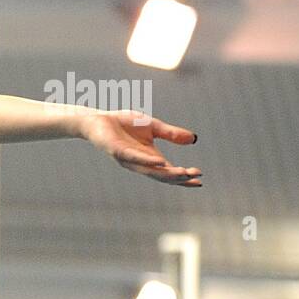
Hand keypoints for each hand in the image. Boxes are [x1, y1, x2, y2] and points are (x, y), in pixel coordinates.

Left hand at [82, 110, 202, 186]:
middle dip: (179, 178)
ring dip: (167, 174)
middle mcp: (140, 163)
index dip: (184, 176)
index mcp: (150, 158)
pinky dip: (147, 161)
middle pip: (162, 176)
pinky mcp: (117, 151)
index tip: (200, 178)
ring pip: (150, 171)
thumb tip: (194, 139)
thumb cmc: (124, 124)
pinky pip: (134, 158)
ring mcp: (128, 159)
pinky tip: (160, 162)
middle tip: (197, 178)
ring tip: (184, 174)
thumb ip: (171, 134)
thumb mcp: (154, 126)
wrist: (98, 120)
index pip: (169, 172)